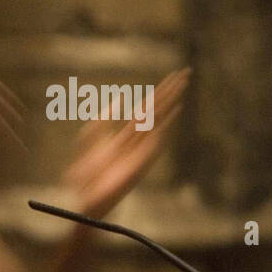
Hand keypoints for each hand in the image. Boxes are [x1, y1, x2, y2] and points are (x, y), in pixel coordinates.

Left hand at [64, 68, 188, 220]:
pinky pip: (156, 139)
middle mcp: (137, 141)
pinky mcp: (142, 161)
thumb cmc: (86, 175)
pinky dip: (164, 124)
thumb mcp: (89, 139)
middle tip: (185, 72)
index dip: (158, 92)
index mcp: (125, 136)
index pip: (144, 109)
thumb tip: (120, 98)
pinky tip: (175, 109)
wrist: (86, 199)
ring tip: (183, 83)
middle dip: (169, 91)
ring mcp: (141, 150)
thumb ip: (102, 120)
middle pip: (155, 111)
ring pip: (157, 120)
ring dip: (170, 101)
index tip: (172, 76)